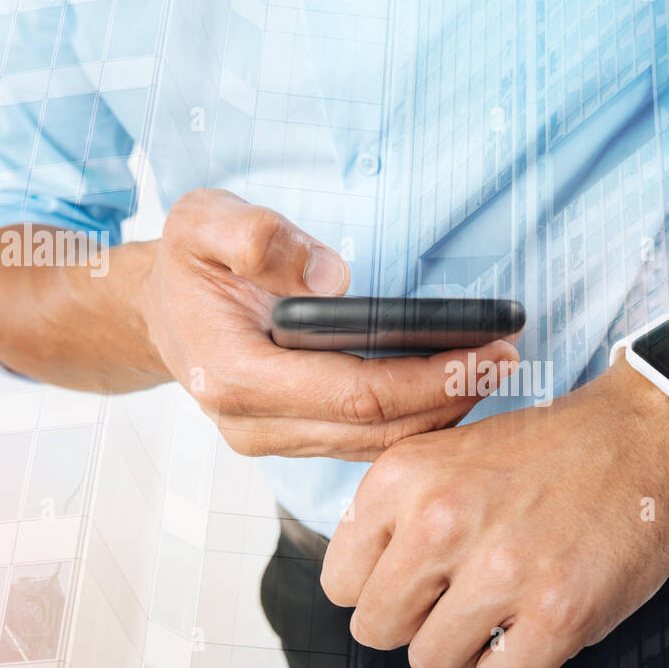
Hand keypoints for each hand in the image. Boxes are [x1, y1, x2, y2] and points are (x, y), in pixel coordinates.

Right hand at [138, 189, 518, 459]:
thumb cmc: (189, 263)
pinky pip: (366, 442)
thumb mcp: (203, 222)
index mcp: (233, 375)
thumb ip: (259, 237)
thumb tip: (334, 275)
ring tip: (495, 370)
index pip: (356, 394)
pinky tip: (456, 388)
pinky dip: (416, 420)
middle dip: (451, 398)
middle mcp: (254, 424)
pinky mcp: (294, 438)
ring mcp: (274, 440)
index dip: (430, 378)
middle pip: (376, 431)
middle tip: (511, 359)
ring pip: (376, 446)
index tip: (490, 350)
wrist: (157, 309)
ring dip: (441, 414)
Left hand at [319, 361, 668, 667]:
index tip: (418, 578)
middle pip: (376, 630)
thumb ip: (395, 513)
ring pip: (430, 664)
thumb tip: (361, 585)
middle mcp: (441, 522)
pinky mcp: (557, 613)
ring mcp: (500, 571)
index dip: (380, 587)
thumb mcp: (446, 454)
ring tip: (502, 610)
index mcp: (403, 478)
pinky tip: (532, 630)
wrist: (643, 437)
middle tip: (460, 597)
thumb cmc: (549, 451)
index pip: (340, 584)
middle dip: (416, 623)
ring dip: (465, 650)